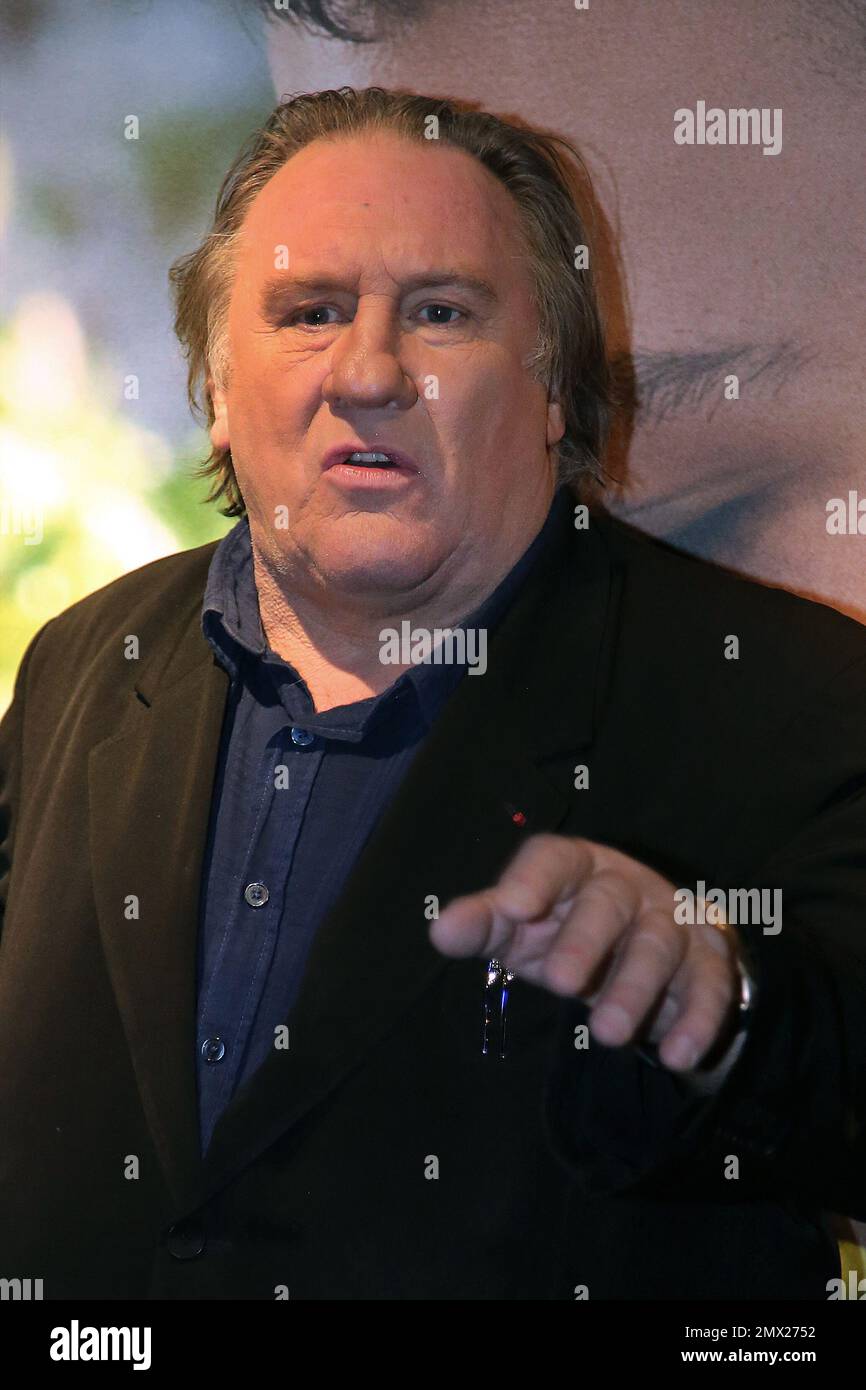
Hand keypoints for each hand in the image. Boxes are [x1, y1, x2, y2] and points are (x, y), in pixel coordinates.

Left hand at [430, 833, 742, 1071]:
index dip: (533, 878)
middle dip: (587, 941)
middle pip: (609, 902)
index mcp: (576, 868)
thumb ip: (484, 926)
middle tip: (561, 985)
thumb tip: (441, 931)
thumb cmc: (567, 929)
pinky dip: (697, 1020)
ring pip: (660, 946)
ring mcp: (672, 919)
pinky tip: (675, 1056)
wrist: (649, 943)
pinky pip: (710, 985)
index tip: (511, 908)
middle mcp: (627, 885)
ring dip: (636, 991)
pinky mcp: (708, 959)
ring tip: (607, 1036)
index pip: (554, 859)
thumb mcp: (522, 928)